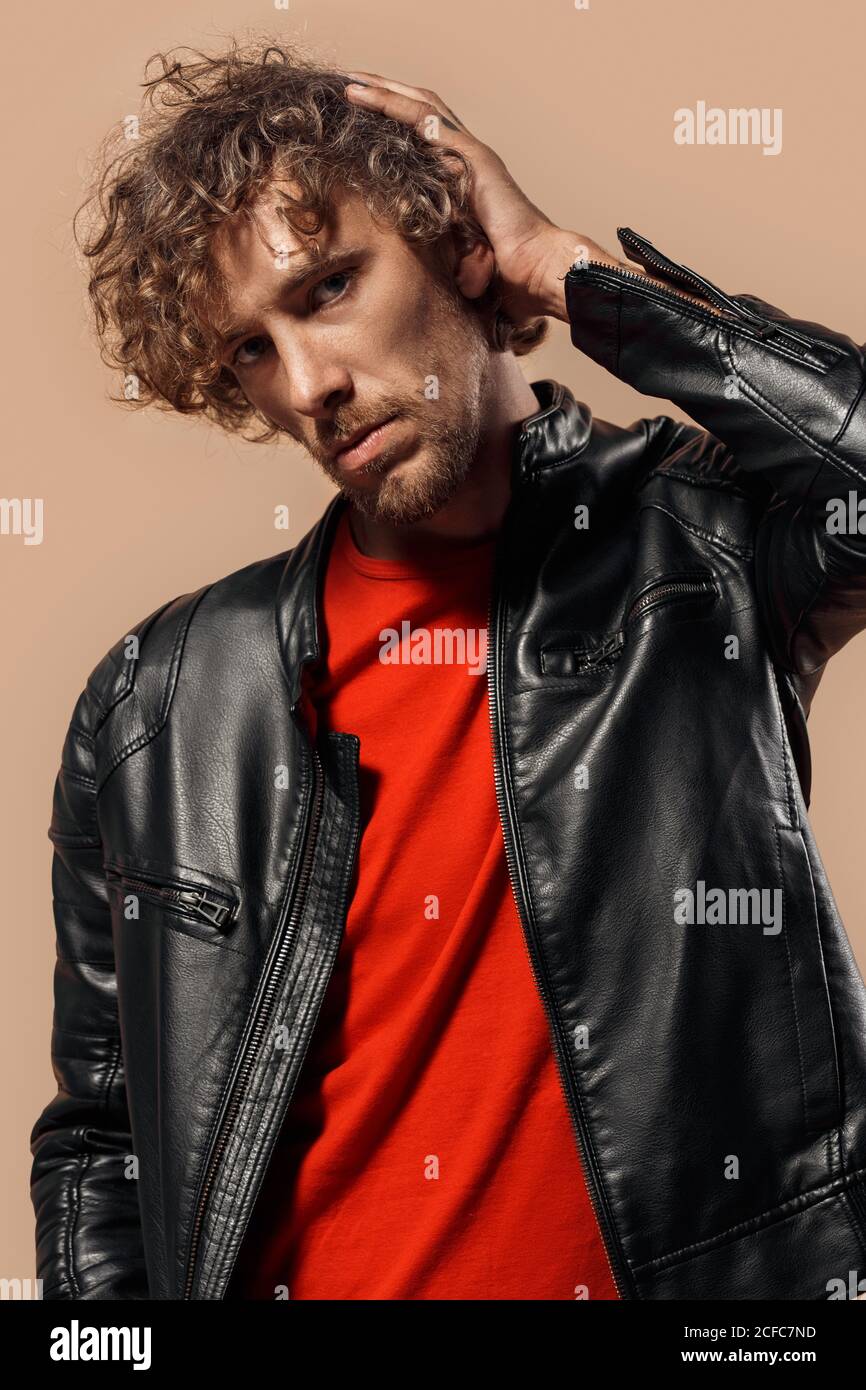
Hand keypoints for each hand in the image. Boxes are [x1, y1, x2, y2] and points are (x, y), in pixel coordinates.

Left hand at [342, 70, 582, 320]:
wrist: (539, 270)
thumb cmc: (509, 275)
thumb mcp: (464, 259)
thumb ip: (447, 253)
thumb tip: (436, 276)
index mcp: (466, 178)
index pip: (426, 139)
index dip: (396, 123)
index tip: (363, 115)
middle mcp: (469, 159)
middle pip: (421, 113)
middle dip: (385, 97)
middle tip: (350, 85)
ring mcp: (473, 154)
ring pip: (421, 108)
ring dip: (384, 93)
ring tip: (352, 83)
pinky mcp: (474, 157)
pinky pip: (427, 121)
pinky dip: (396, 106)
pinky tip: (371, 96)